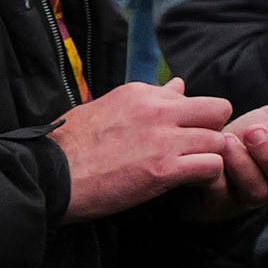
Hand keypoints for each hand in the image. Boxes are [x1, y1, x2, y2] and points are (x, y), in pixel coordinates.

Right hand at [52, 77, 236, 219]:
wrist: (48, 176)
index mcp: (142, 93)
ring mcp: (163, 139)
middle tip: (197, 150)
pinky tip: (188, 183)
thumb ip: (149, 98)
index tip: (179, 135)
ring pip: (218, 140)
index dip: (191, 119)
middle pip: (219, 110)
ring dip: (209, 157)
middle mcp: (157, 110)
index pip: (192, 97)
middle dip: (213, 130)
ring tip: (190, 169)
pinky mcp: (163, 170)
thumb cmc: (72, 146)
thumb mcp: (109, 107)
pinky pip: (211, 166)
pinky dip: (206, 177)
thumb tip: (179, 85)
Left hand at [185, 78, 267, 217]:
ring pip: (258, 190)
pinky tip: (210, 157)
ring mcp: (251, 196)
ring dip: (243, 164)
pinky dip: (216, 174)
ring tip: (227, 141)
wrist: (197, 155)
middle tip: (257, 130)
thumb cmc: (242, 138)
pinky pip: (222, 195)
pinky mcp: (220, 204)